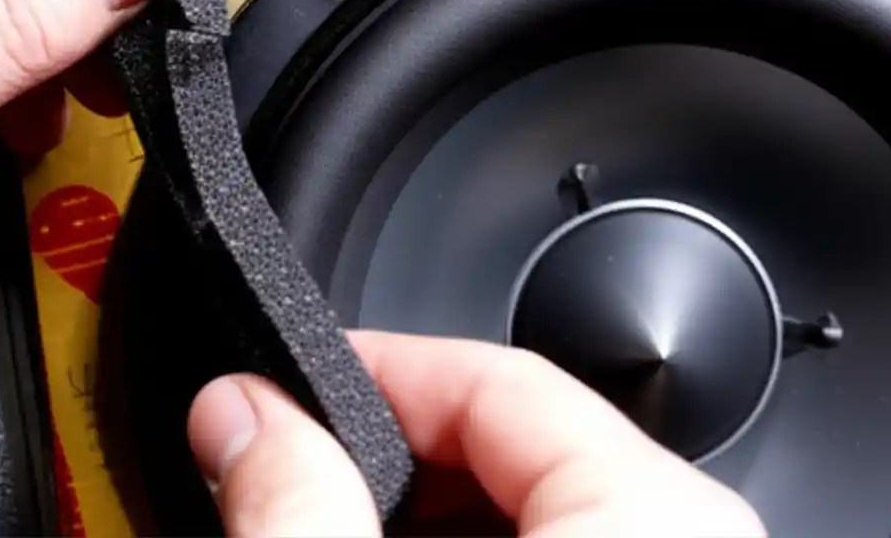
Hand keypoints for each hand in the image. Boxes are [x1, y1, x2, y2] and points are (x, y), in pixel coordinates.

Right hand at [189, 332, 765, 536]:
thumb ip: (300, 507)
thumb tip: (240, 415)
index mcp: (650, 523)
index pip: (499, 376)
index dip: (373, 368)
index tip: (287, 389)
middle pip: (517, 440)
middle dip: (388, 454)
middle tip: (293, 480)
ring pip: (538, 506)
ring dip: (425, 517)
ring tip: (337, 535)